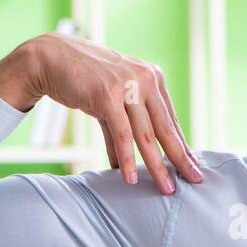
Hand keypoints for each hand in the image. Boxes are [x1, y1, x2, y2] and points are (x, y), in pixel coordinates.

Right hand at [0, 33, 201, 193]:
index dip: (182, 146)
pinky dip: (127, 158)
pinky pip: (122, 134)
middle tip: (195, 181)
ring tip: (166, 188)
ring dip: (157, 166)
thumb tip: (124, 165)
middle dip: (181, 158)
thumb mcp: (111, 101)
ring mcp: (128, 87)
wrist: (51, 57)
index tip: (192, 167)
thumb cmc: (83, 80)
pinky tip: (130, 177)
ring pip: (147, 135)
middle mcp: (145, 80)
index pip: (170, 120)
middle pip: (166, 129)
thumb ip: (121, 130)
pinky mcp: (108, 96)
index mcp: (152, 79)